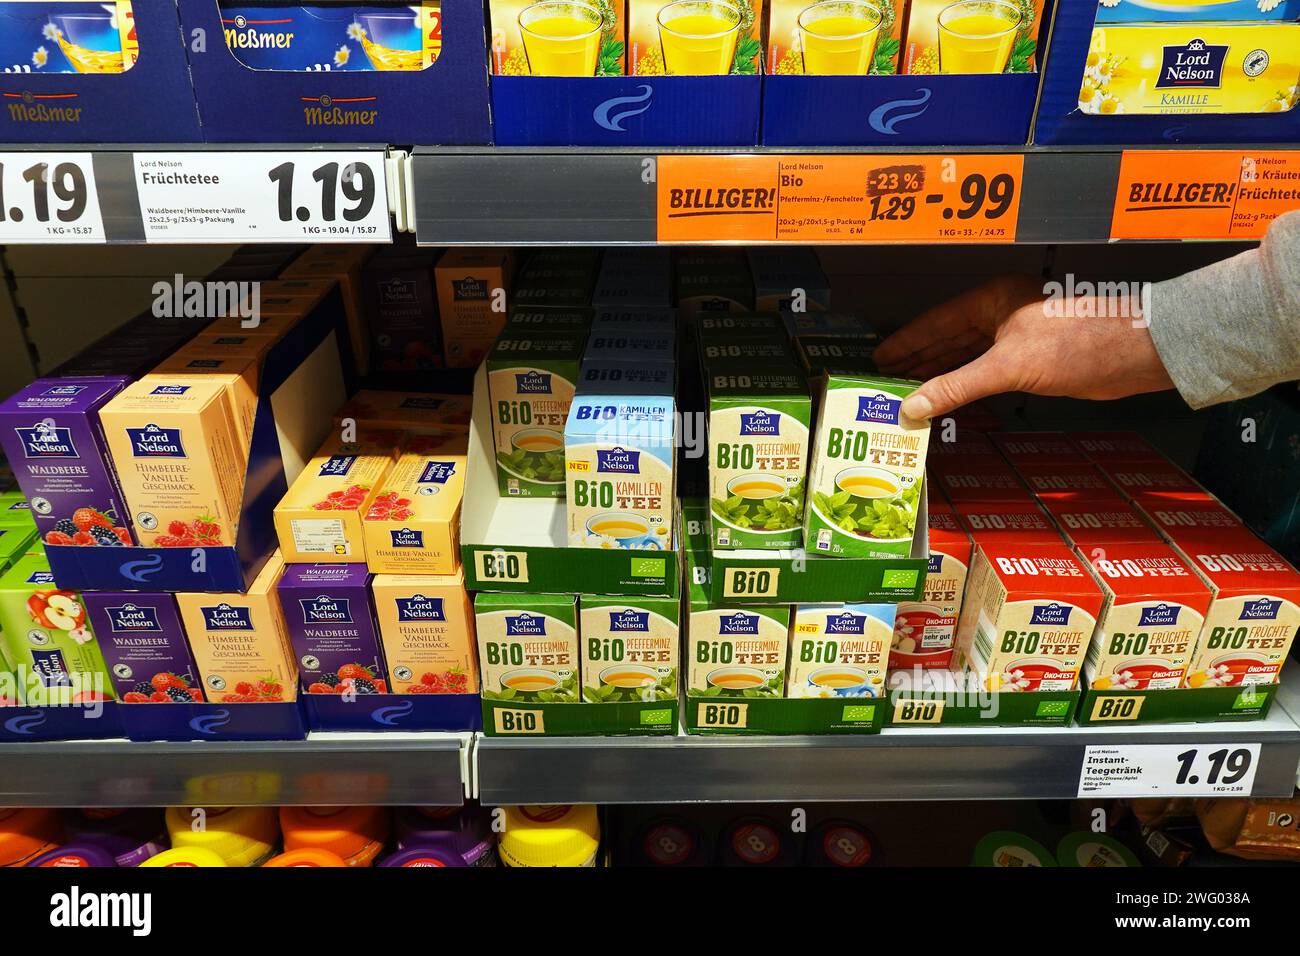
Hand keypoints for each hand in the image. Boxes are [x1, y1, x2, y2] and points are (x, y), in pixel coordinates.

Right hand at [873, 275, 1175, 420]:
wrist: (1135, 353)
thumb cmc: (1078, 343)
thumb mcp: (1009, 366)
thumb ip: (957, 386)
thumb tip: (913, 407)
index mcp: (993, 299)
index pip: (937, 322)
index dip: (907, 342)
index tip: (880, 358)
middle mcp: (1002, 313)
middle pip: (949, 339)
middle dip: (919, 361)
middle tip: (887, 382)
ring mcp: (1018, 338)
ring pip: (967, 357)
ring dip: (940, 376)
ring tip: (909, 394)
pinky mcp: (1033, 361)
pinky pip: (986, 374)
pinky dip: (965, 387)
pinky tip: (948, 400)